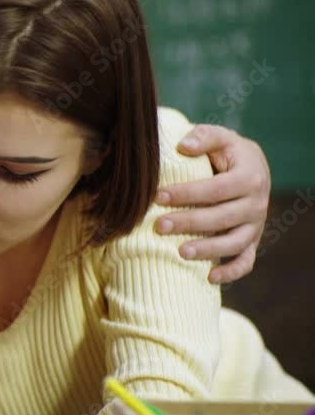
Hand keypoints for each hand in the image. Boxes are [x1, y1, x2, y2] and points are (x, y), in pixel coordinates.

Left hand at [155, 124, 269, 283]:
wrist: (250, 167)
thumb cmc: (227, 152)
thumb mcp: (219, 138)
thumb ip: (203, 137)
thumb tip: (183, 146)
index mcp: (250, 177)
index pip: (216, 189)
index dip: (187, 193)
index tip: (158, 196)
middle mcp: (257, 204)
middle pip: (222, 217)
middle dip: (189, 223)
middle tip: (160, 226)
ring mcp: (255, 225)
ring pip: (235, 243)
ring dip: (208, 250)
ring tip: (181, 252)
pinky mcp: (251, 240)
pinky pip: (246, 261)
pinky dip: (231, 272)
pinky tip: (209, 277)